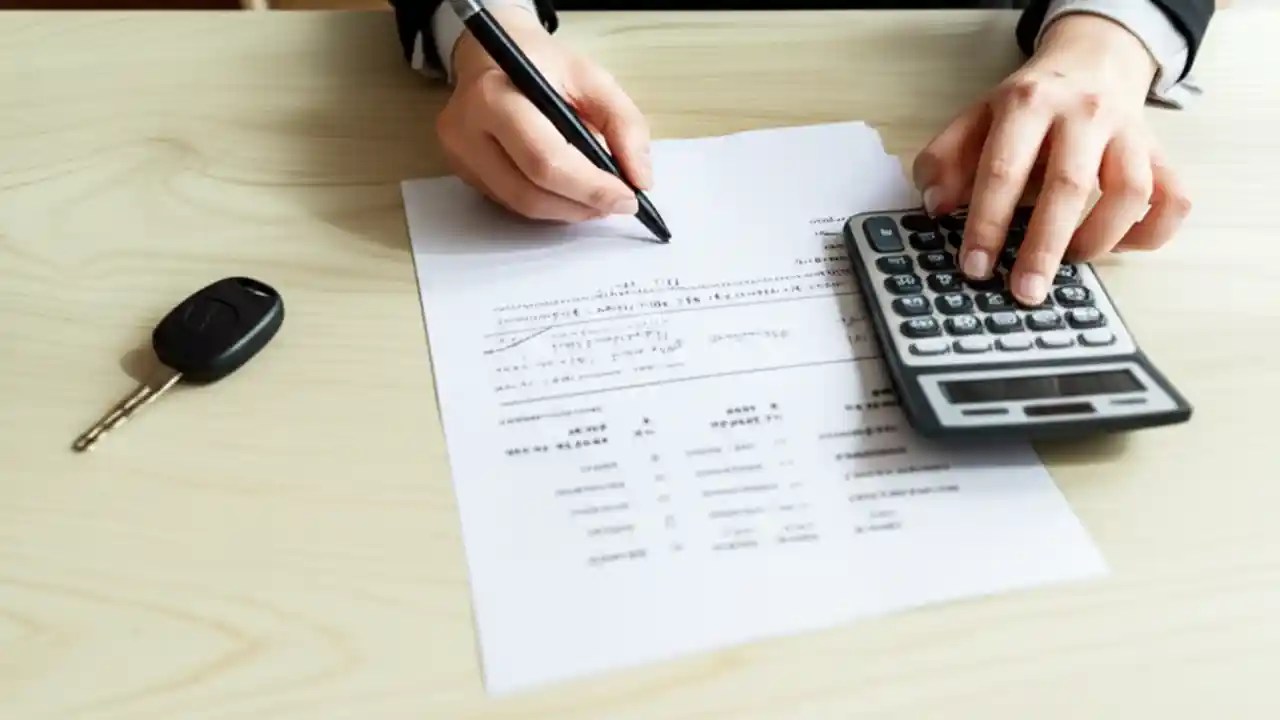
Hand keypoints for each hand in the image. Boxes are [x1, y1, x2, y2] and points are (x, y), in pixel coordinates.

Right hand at [436, 8, 650, 221]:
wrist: (492, 52)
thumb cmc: (543, 65)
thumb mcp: (592, 78)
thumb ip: (624, 124)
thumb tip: (640, 179)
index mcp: (495, 96)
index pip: (546, 160)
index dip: (591, 187)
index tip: (629, 198)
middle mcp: (466, 130)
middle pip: (530, 192)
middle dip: (582, 205)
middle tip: (617, 203)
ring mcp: (459, 155)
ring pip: (520, 205)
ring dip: (567, 210)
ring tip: (597, 199)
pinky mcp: (461, 171)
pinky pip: (510, 201)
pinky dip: (547, 203)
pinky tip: (569, 191)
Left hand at [912, 14, 1192, 305]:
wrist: (1091, 61)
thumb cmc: (1027, 104)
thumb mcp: (974, 118)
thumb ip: (944, 159)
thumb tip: (935, 206)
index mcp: (1028, 103)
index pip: (1004, 169)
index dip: (987, 223)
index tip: (975, 267)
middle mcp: (1084, 114)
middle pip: (1068, 186)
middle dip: (1043, 248)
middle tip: (1025, 291)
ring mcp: (1129, 132)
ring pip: (1129, 192)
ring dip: (1099, 239)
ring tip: (1069, 262)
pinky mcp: (1160, 152)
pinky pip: (1173, 198)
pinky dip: (1151, 233)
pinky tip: (1119, 247)